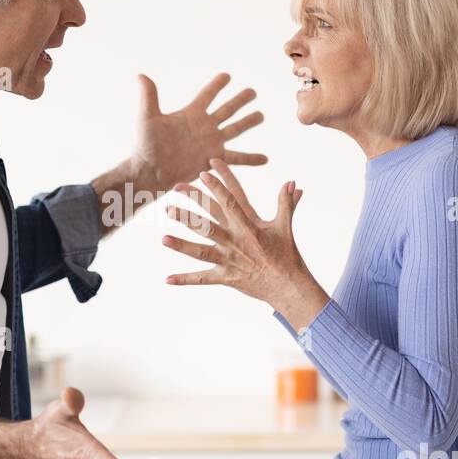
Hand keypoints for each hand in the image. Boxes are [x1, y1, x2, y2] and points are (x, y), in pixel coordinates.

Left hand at [131, 72, 267, 189]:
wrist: (151, 172)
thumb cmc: (145, 146)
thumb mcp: (147, 117)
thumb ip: (149, 96)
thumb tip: (140, 75)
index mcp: (191, 114)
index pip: (207, 95)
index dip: (217, 85)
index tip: (227, 75)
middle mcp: (204, 126)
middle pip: (227, 109)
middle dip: (240, 100)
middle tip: (253, 91)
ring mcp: (211, 143)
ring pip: (235, 129)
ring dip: (248, 122)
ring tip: (261, 115)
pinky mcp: (213, 160)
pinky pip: (237, 159)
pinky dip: (251, 159)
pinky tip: (265, 158)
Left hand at [161, 158, 328, 330]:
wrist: (288, 287)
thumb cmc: (287, 255)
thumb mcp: (285, 226)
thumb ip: (287, 202)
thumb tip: (294, 182)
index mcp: (249, 227)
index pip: (231, 202)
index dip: (218, 186)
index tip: (204, 172)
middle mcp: (236, 242)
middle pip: (208, 226)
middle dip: (189, 216)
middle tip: (169, 206)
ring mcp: (229, 261)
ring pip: (201, 251)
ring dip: (181, 245)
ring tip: (163, 239)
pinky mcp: (226, 277)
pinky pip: (203, 279)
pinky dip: (185, 280)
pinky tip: (167, 279)